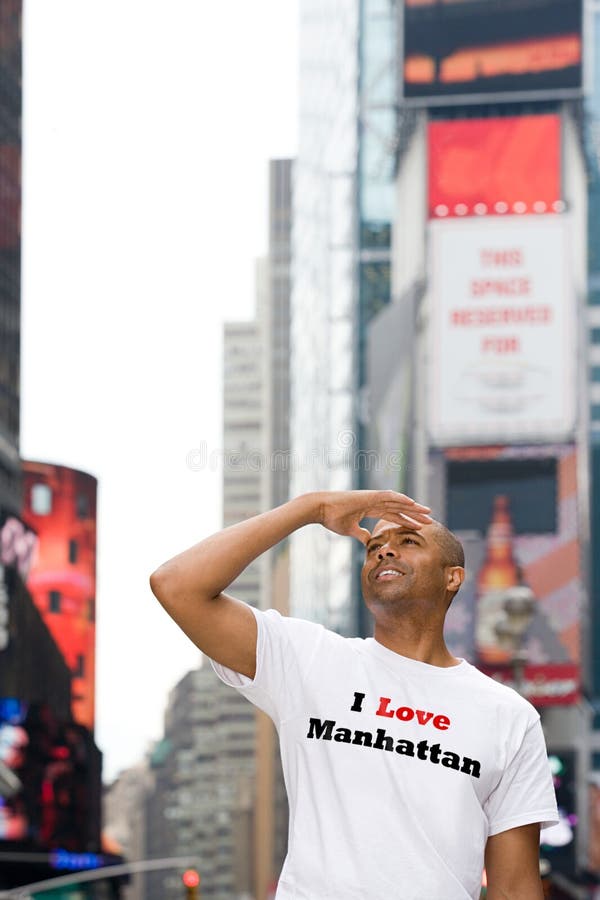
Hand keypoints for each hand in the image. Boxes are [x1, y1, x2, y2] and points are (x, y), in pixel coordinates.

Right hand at [316, 490, 431, 543]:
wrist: (320, 509)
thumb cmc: (332, 518)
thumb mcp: (350, 530)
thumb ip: (361, 534)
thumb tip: (369, 541)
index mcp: (370, 508)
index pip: (393, 515)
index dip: (406, 521)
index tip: (418, 527)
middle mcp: (374, 502)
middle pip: (399, 508)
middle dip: (414, 515)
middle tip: (429, 521)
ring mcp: (372, 497)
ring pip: (397, 502)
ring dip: (413, 507)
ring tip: (427, 512)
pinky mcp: (368, 495)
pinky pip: (388, 496)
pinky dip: (401, 499)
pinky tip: (412, 502)